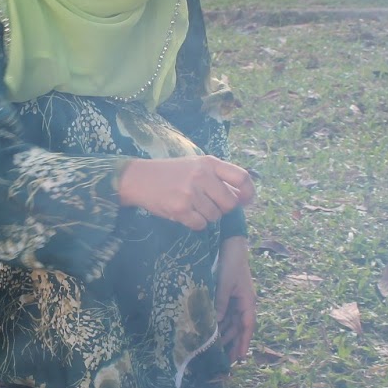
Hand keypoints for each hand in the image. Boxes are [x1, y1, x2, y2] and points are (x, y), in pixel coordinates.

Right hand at [117, 155, 254, 230]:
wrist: (139, 179)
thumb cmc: (171, 173)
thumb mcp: (196, 166)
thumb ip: (218, 177)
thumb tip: (242, 197)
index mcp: (209, 162)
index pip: (241, 177)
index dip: (248, 192)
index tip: (245, 201)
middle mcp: (202, 176)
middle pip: (230, 203)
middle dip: (223, 209)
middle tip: (209, 205)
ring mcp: (191, 193)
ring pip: (215, 216)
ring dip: (206, 216)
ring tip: (192, 206)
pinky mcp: (180, 209)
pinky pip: (200, 225)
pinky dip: (195, 223)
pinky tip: (185, 213)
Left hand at [215, 236, 256, 361]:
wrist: (231, 244)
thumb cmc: (231, 263)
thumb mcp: (225, 285)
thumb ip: (220, 303)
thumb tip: (215, 323)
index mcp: (248, 301)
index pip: (247, 326)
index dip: (244, 342)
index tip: (241, 357)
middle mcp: (243, 302)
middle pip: (239, 327)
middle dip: (234, 343)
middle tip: (226, 360)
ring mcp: (236, 299)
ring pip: (231, 322)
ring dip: (226, 334)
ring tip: (217, 349)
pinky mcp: (228, 294)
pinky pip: (225, 313)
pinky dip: (220, 323)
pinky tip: (213, 331)